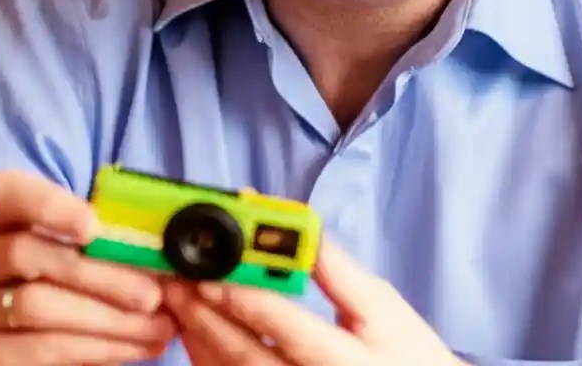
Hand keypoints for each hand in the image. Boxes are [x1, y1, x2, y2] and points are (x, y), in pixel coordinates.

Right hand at [0, 170, 176, 364]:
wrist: (39, 346)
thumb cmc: (77, 286)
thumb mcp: (91, 256)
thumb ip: (114, 242)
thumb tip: (167, 244)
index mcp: (2, 220)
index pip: (8, 192)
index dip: (47, 205)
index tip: (93, 227)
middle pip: (26, 253)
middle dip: (98, 275)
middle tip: (152, 296)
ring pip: (35, 305)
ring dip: (107, 319)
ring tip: (158, 328)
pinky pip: (42, 349)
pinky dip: (97, 349)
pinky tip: (135, 348)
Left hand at [164, 241, 466, 365]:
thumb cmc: (406, 355)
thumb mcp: (382, 308)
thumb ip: (339, 271)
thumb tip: (302, 229)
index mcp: (343, 359)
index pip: (288, 329)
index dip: (247, 300)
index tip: (213, 274)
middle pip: (246, 355)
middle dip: (206, 315)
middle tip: (175, 280)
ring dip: (198, 334)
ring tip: (176, 297)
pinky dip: (207, 356)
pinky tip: (194, 328)